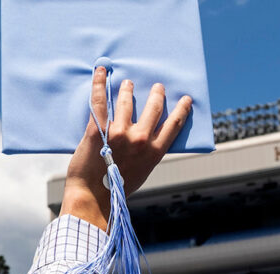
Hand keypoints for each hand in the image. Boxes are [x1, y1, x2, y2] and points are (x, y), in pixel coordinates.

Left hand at [60, 66, 191, 229]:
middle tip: (157, 87)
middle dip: (157, 94)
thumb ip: (147, 154)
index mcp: (153, 152)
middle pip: (153, 107)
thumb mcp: (142, 173)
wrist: (93, 197)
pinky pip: (99, 100)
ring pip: (126, 101)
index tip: (186, 99)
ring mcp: (119, 133)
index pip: (174, 124)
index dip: (181, 109)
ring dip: (128, 89)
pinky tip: (100, 71)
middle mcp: (140, 139)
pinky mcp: (98, 129)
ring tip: (127, 84)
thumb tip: (148, 140)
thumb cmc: (117, 189)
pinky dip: (99, 83)